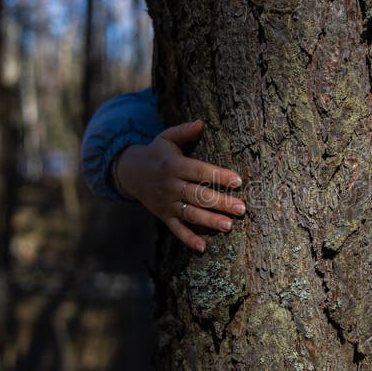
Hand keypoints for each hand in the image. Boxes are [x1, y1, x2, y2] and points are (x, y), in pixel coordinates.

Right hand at [115, 120, 244, 251]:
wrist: (129, 172)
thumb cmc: (157, 153)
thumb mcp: (167, 137)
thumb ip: (184, 131)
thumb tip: (201, 122)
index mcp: (173, 166)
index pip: (199, 171)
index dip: (218, 176)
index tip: (238, 181)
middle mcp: (170, 186)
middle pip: (198, 195)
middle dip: (220, 202)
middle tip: (242, 209)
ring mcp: (166, 203)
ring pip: (190, 214)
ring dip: (209, 221)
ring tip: (229, 226)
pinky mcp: (163, 216)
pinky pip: (176, 229)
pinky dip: (188, 239)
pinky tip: (203, 247)